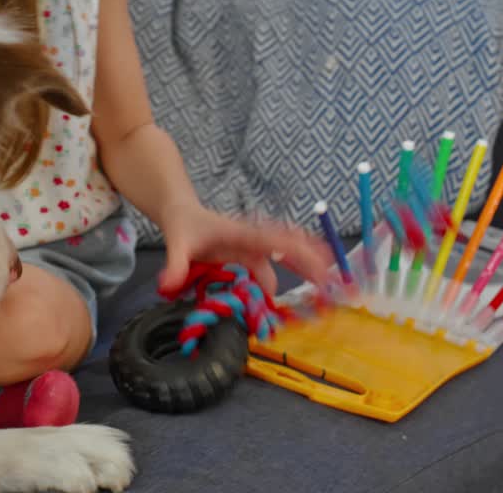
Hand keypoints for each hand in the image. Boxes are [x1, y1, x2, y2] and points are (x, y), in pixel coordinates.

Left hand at [156, 202, 332, 296]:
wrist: (182, 213)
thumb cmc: (183, 226)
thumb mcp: (176, 243)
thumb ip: (175, 264)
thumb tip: (169, 284)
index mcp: (241, 233)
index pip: (273, 241)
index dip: (297, 252)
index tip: (317, 264)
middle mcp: (254, 238)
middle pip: (290, 246)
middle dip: (312, 261)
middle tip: (334, 282)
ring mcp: (256, 246)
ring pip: (288, 255)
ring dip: (307, 268)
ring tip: (327, 290)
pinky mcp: (253, 255)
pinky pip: (278, 264)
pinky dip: (294, 271)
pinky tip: (310, 282)